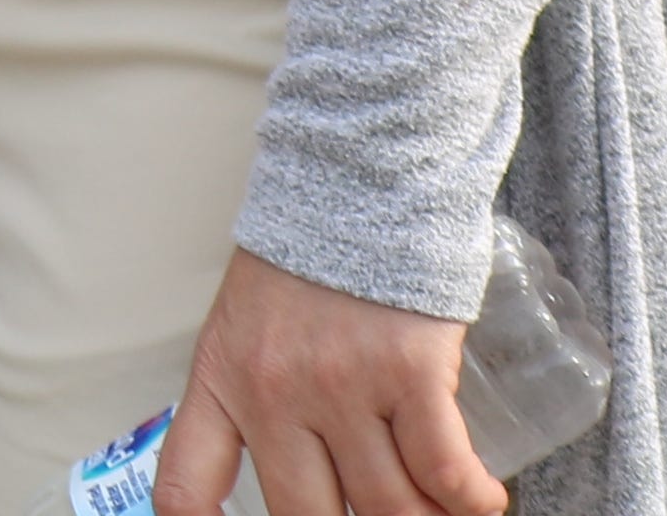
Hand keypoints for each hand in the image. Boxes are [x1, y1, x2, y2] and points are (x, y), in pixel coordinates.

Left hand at [170, 246, 496, 515]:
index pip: (185, 485)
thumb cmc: (304, 260)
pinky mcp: (407, 372)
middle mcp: (273, 396)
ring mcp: (340, 387)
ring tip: (442, 513)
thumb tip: (294, 470)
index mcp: (221, 384)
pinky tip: (482, 500)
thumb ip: (255, 396)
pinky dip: (470, 500)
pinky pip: (444, 470)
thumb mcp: (244, 328)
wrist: (355, 184)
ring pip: (389, 506)